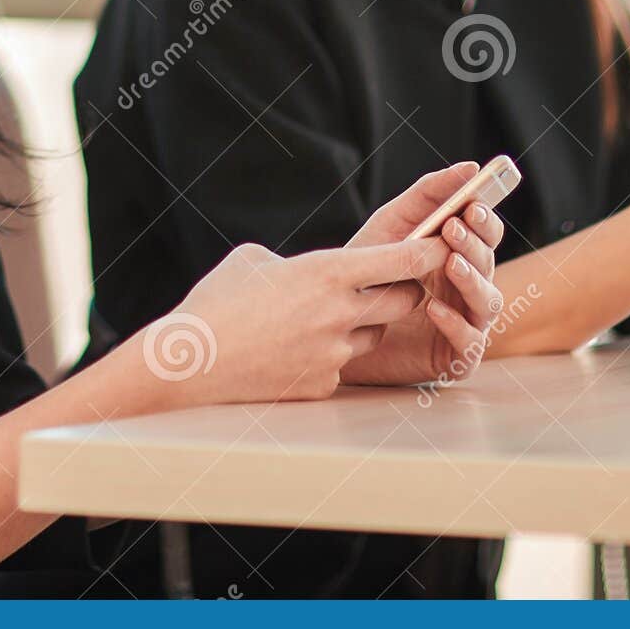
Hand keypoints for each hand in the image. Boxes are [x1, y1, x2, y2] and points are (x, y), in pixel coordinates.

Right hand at [137, 237, 449, 405]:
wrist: (188, 362)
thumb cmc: (216, 303)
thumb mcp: (253, 260)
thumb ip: (294, 260)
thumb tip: (305, 267)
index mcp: (327, 272)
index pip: (405, 259)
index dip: (431, 250)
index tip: (441, 244)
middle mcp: (340, 314)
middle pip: (406, 300)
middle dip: (405, 291)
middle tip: (389, 284)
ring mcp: (335, 353)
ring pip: (374, 336)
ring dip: (362, 326)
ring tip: (322, 320)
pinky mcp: (323, 384)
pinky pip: (341, 366)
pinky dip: (327, 357)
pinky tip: (292, 352)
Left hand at [340, 164, 506, 386]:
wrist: (334, 326)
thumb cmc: (367, 274)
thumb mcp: (392, 227)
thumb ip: (428, 195)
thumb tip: (469, 167)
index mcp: (458, 256)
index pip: (487, 235)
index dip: (485, 221)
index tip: (471, 207)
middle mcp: (467, 289)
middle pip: (490, 264)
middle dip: (475, 246)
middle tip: (453, 230)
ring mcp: (465, 323)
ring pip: (490, 302)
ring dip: (473, 281)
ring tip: (449, 264)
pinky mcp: (454, 357)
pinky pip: (470, 343)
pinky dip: (456, 324)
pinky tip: (433, 307)